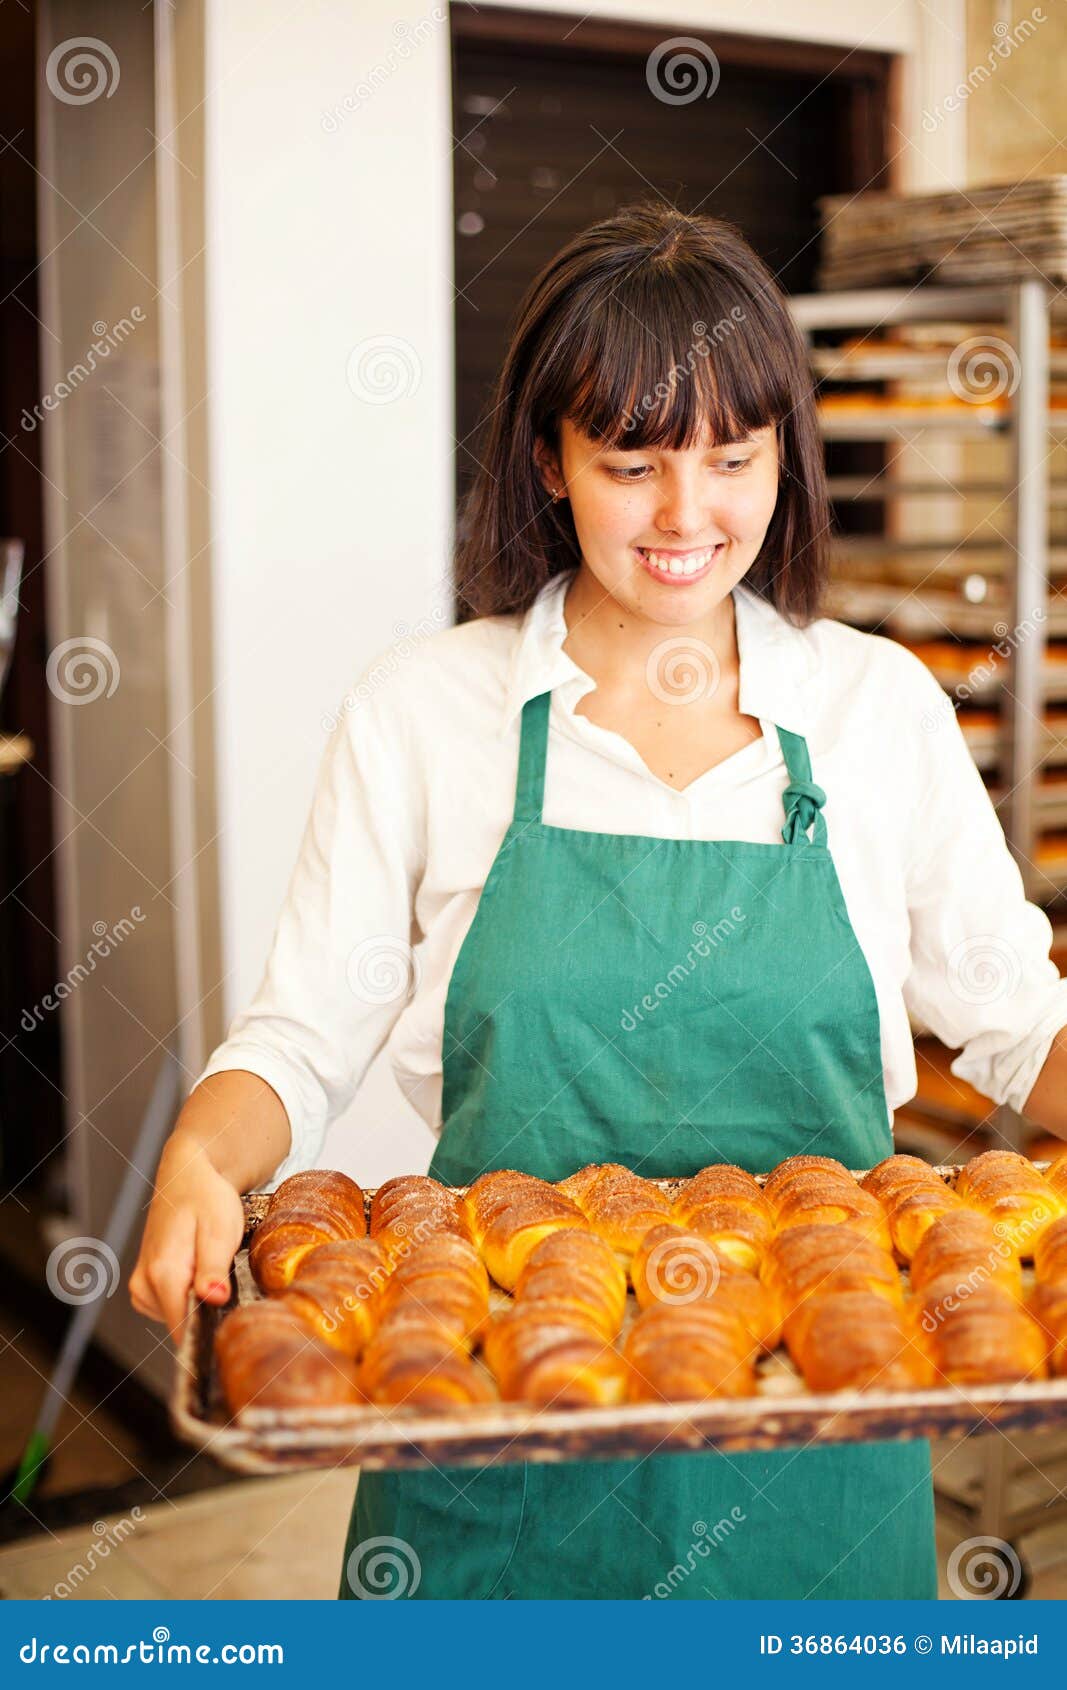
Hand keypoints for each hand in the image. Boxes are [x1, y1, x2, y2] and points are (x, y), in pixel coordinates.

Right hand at [129, 1134, 246, 1343]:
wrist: (188, 1177)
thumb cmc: (206, 1199)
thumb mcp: (220, 1231)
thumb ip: (213, 1269)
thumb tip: (213, 1300)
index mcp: (162, 1273)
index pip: (183, 1328)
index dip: (210, 1327)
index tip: (228, 1313)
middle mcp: (144, 1283)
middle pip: (181, 1323)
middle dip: (205, 1309)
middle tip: (221, 1273)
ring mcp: (141, 1285)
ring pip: (175, 1316)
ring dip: (196, 1299)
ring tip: (207, 1264)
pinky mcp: (143, 1284)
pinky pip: (168, 1306)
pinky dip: (185, 1294)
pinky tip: (195, 1268)